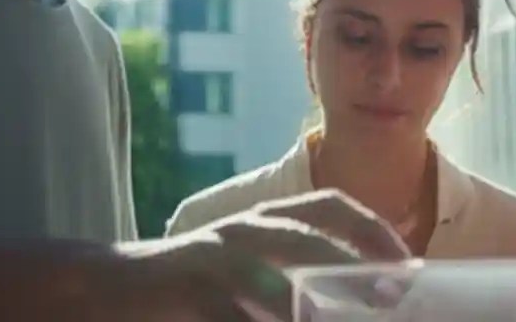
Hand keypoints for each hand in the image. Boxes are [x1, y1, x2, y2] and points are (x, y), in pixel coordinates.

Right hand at [96, 190, 410, 320]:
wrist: (106, 285)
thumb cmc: (191, 287)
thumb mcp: (248, 273)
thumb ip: (293, 281)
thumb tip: (355, 301)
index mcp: (265, 221)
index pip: (329, 205)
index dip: (372, 228)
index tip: (409, 261)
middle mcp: (242, 228)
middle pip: (305, 234)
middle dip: (353, 262)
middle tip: (392, 296)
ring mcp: (210, 254)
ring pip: (267, 272)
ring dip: (307, 303)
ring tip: (337, 319)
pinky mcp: (183, 284)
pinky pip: (227, 308)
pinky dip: (254, 321)